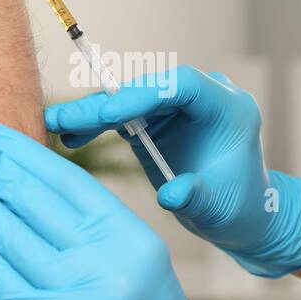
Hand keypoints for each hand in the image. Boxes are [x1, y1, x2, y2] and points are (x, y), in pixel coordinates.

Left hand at [0, 123, 267, 299]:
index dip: (22, 153)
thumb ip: (96, 227)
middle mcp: (110, 261)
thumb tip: (33, 185)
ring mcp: (82, 299)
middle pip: (35, 201)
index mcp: (133, 236)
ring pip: (13, 236)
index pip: (67, 180)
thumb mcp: (139, 262)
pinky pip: (4, 281)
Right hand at [44, 65, 300, 276]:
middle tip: (64, 119)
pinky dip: (99, 124)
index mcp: (228, 108)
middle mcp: (204, 97)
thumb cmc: (239, 209)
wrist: (245, 214)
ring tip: (55, 126)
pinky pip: (125, 114)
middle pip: (148, 88)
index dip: (144, 94)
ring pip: (130, 98)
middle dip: (105, 104)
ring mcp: (180, 105)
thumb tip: (171, 195)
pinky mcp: (160, 117)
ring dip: (94, 113)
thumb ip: (196, 198)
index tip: (111, 112)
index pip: (183, 85)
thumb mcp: (219, 209)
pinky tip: (70, 135)